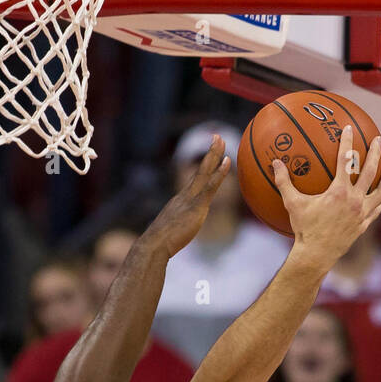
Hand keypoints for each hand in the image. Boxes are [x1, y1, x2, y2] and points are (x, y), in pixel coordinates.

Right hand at [145, 135, 230, 257]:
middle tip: (217, 136)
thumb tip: (176, 236)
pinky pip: (210, 186)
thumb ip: (178, 229)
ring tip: (221, 139)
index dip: (205, 166)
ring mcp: (190, 199)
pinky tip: (227, 161)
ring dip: (214, 154)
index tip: (212, 154)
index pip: (196, 180)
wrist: (154, 245)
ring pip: (204, 172)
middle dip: (210, 153)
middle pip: (200, 170)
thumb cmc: (161, 244)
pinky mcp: (196, 206)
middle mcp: (185, 195)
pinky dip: (219, 173)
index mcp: (181, 201)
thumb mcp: (172, 233)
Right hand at [273, 126, 380, 270]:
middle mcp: (354, 200)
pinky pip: (377, 208)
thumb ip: (284, 182)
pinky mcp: (364, 225)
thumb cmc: (303, 229)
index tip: (349, 128)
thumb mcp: (292, 204)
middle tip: (377, 139)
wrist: (316, 255)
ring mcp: (362, 213)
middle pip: (370, 170)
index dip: (347, 142)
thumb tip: (275, 163)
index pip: (345, 160)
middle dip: (375, 152)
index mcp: (338, 192)